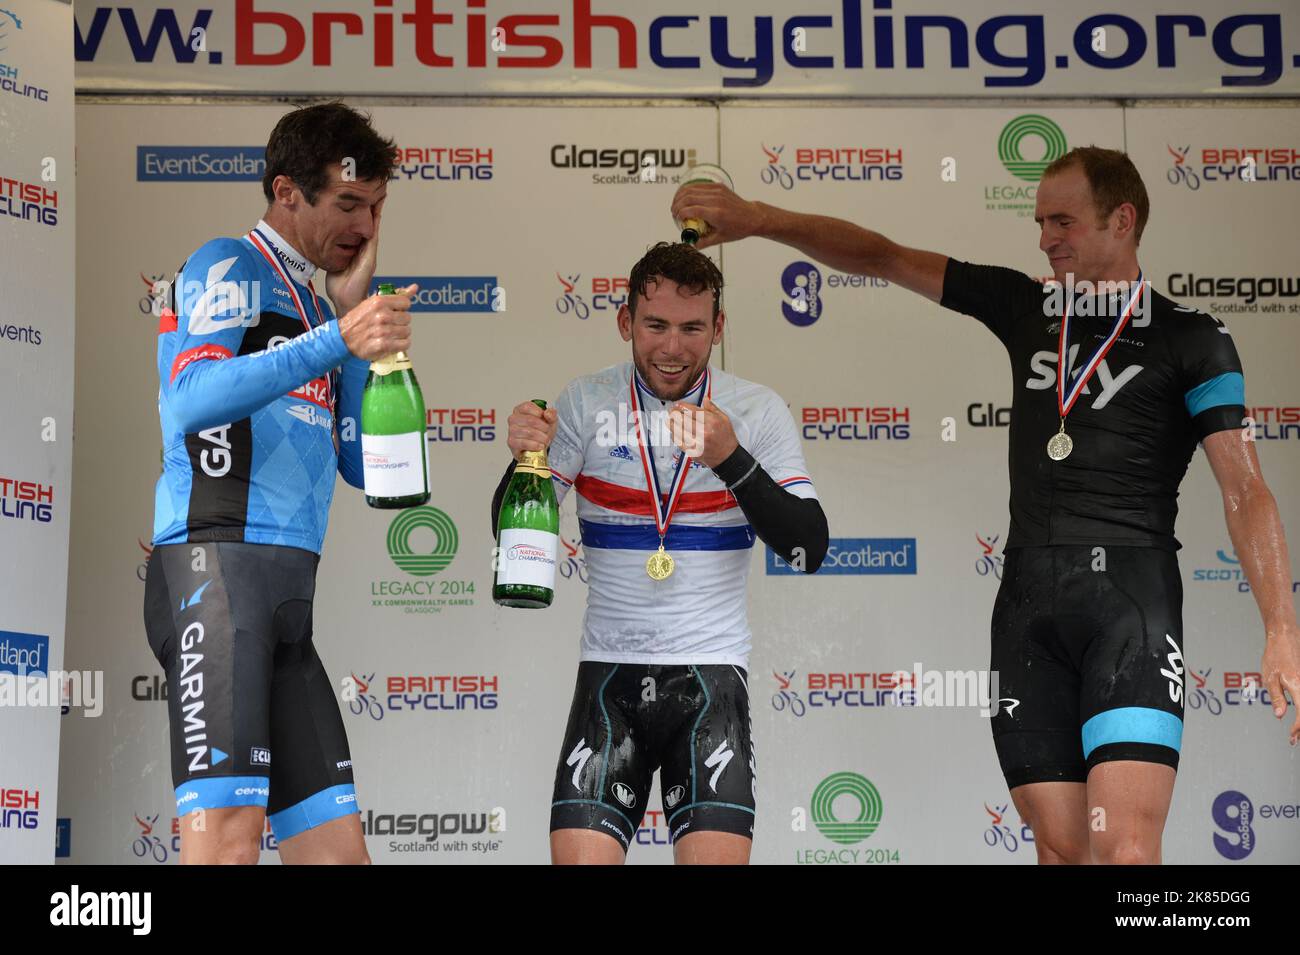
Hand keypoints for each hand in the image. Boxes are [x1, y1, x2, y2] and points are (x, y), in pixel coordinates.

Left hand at [326, 203, 385, 313]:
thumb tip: (321, 244)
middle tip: (376, 190)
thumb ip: (332, 254)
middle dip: (373, 208)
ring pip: (373, 226)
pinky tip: (377, 208)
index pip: (361, 228)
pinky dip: (376, 220)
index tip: (364, 199)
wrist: (346, 300)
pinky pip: (374, 233)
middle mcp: (366, 249)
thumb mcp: (333, 264)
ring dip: (377, 210)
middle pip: (370, 224)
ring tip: (379, 194)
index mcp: (357, 251)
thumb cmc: (340, 287)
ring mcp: (369, 251)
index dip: (364, 214)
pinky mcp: (370, 255)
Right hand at [338, 283, 416, 360]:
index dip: (401, 309)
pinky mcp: (383, 345)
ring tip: (389, 334)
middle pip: (408, 318)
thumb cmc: (358, 320)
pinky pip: (405, 344)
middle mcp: (382, 315)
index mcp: (379, 302)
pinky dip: (401, 345)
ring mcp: (383, 331)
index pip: (406, 303)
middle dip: (400, 322)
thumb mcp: (373, 303)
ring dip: (401, 334)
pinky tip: (392, 343)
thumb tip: (415, 287)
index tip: (394, 312)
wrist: (342, 339)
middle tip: (389, 325)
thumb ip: (396, 295)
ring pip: (407, 332)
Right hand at [507, 400, 557, 459]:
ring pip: (528, 432)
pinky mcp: (512, 442)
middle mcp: (513, 419)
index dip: (538, 412)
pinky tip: (541, 445)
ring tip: (546, 440)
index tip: (545, 417)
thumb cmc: (542, 430)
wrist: (539, 445)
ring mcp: (511, 431)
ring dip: (541, 437)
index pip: (527, 407)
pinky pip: (524, 443)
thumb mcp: (550, 420)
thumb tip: (547, 413)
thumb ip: (551, 414)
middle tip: (548, 431)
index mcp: (520, 409)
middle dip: (543, 427)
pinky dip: (535, 445)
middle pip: (530, 420)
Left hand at [669, 397, 737, 467]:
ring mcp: (697, 443)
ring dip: (672, 424)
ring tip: (669, 420)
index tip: (677, 405)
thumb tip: (704, 398)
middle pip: (683, 420)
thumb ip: (712, 408)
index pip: (692, 411)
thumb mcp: (724, 419)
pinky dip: (674, 436)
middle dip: (674, 414)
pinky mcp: (692, 452)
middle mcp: (703, 432)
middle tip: (671, 411)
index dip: (682, 406)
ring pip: (679, 431)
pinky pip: (679, 442)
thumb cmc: (726, 437)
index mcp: (711, 422)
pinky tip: (673, 432)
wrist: (727, 457)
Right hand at [670, 182, 765, 249]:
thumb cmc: (738, 229)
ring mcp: (717, 191)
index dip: (680, 214)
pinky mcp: (718, 187)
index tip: (677, 219)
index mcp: (716, 214)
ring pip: (691, 189)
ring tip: (676, 204)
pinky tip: (684, 197)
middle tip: (673, 212)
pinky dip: (689, 190)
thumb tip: (691, 244)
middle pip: (688, 198)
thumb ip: (704, 242)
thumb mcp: (721, 238)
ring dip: (680, 196)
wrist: (752, 216)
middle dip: (677, 204)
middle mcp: (716, 200)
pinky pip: (699, 185)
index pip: (691, 210)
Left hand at [1261, 624, 1299, 744]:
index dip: (1298, 728)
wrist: (1285, 637)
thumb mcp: (1270, 678)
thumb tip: (1279, 715)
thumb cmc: (1275, 656)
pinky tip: (1298, 715)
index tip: (1291, 736)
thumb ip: (1277, 698)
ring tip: (1297, 731)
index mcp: (1299, 687)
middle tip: (1295, 739)